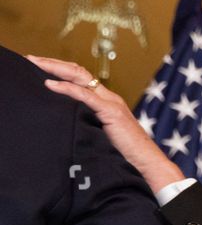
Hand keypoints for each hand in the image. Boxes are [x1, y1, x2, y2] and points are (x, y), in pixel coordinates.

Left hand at [27, 54, 184, 194]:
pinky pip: (85, 95)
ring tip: (35, 65)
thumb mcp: (102, 136)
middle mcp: (110, 98)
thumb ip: (88, 124)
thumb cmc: (126, 156)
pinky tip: (50, 85)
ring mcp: (111, 103)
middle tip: (31, 60)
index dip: (60, 70)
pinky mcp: (112, 112)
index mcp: (108, 102)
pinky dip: (66, 88)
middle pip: (78, 72)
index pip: (81, 79)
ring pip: (80, 77)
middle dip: (53, 64)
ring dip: (55, 68)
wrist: (148, 164)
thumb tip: (65, 123)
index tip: (39, 67)